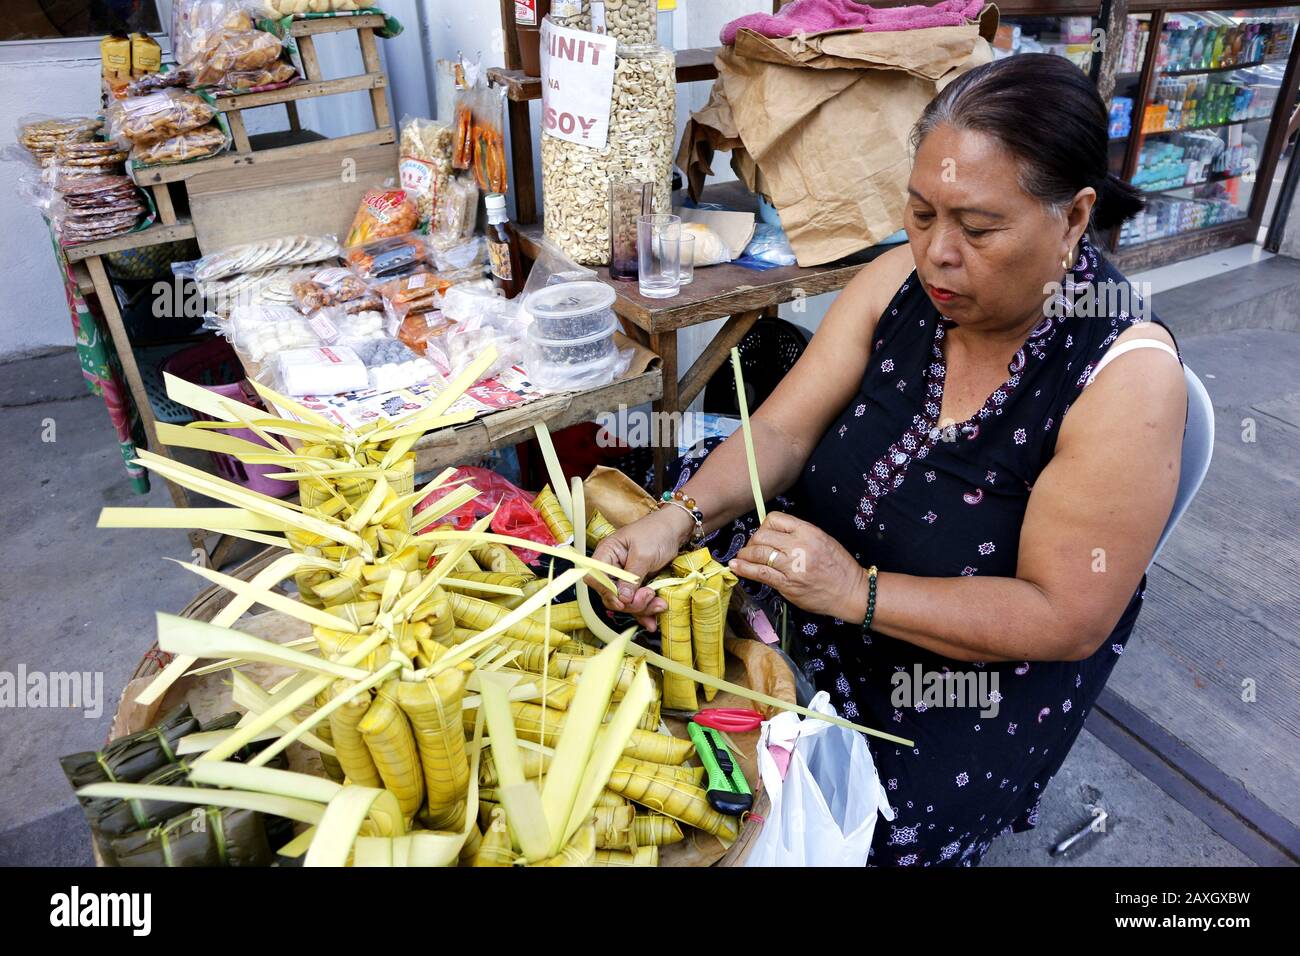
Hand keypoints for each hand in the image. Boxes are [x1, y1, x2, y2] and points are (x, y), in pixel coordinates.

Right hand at [587, 506, 693, 630]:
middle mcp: (612, 567)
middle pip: (610, 595)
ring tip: (659, 604)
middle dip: (629, 602)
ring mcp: (625, 578)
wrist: (675, 530)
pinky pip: (635, 603)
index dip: (605, 591)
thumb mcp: (644, 554)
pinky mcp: (637, 585)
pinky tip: (653, 620)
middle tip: (648, 596)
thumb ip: (632, 577)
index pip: (594, 577)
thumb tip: (623, 599)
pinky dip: (645, 611)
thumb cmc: (657, 532)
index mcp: (607, 554)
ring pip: (624, 603)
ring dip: (641, 608)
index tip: (621, 600)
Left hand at [731, 512, 867, 622]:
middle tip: (753, 549)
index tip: (764, 535)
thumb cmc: (838, 566)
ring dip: (745, 555)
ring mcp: (792, 566)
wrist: (851, 591)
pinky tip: (735, 566)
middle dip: (753, 541)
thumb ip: (798, 535)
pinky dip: (744, 569)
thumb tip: (772, 534)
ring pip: (758, 553)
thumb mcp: (822, 539)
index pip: (775, 519)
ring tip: (741, 558)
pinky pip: (760, 573)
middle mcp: (799, 546)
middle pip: (762, 535)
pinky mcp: (787, 584)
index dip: (764, 526)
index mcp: (808, 531)